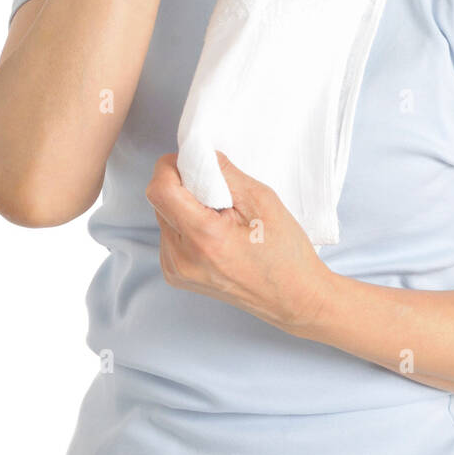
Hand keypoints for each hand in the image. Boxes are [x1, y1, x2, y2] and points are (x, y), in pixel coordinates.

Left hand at [145, 151, 336, 335]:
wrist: (293, 299)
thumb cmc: (285, 253)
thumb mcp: (262, 201)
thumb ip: (225, 173)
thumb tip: (198, 155)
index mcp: (204, 238)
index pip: (160, 190)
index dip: (171, 167)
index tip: (193, 162)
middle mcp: (182, 258)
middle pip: (160, 201)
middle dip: (184, 186)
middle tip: (218, 191)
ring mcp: (176, 270)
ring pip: (164, 216)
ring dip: (185, 206)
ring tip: (221, 216)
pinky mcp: (176, 275)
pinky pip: (170, 235)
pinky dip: (187, 224)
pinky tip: (215, 233)